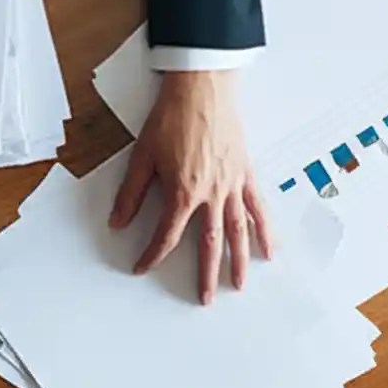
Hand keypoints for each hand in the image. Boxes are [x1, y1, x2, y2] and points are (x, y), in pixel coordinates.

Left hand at [109, 70, 271, 304]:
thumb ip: (131, 194)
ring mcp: (232, 186)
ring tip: (239, 284)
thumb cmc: (172, 117)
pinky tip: (269, 249)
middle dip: (206, 274)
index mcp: (183, 193)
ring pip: (238, 231)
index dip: (152, 255)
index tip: (141, 267)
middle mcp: (211, 195)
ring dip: (239, 261)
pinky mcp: (245, 173)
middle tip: (204, 298)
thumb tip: (117, 222)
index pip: (167, 235)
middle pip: (209, 244)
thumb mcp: (143, 157)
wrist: (202, 89)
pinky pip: (258, 207)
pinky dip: (264, 230)